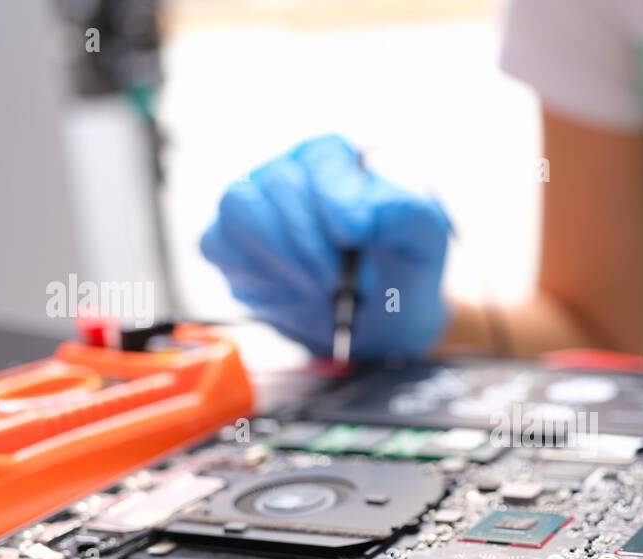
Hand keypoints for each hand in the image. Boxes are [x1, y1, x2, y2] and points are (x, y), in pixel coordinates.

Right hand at [201, 134, 450, 358]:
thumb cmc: (400, 264)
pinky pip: (218, 244)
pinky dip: (253, 272)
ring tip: (319, 288)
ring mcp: (255, 206)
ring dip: (279, 254)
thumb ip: (405, 212)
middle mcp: (290, 172)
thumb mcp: (423, 236)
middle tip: (339, 281)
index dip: (334, 196)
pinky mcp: (230, 244)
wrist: (380, 317)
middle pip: (277, 182)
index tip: (354, 236)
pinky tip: (290, 293)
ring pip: (239, 205)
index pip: (323, 158)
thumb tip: (361, 213)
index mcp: (337, 159)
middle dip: (310, 240)